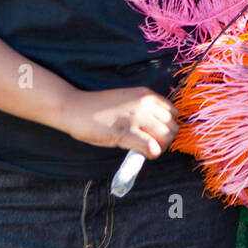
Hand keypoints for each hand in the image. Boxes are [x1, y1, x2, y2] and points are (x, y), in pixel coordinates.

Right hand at [58, 87, 178, 158]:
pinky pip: (152, 146)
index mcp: (147, 95)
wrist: (74, 107)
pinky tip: (143, 153)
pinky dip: (152, 153)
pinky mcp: (126, 131)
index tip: (157, 133)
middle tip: (153, 144)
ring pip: (166, 137)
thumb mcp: (128, 101)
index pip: (173, 112)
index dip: (168, 126)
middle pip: (172, 126)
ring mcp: (136, 117)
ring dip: (160, 147)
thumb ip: (145, 111)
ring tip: (147, 149)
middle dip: (166, 139)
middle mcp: (145, 103)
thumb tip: (159, 131)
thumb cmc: (99, 108)